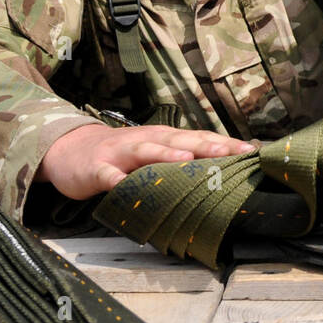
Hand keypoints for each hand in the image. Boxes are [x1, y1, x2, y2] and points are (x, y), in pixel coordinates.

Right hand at [38, 123, 254, 200]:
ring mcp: (120, 153)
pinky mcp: (96, 168)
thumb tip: (221, 170)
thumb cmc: (122, 154)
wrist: (71, 150)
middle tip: (229, 153)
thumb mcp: (154, 153)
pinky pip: (106, 174)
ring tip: (187, 159)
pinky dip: (114, 179)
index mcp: (165, 138)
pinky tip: (120, 184)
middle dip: (205, 146)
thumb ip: (181, 159)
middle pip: (179, 140)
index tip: (251, 151)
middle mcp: (147, 140)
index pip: (200, 138)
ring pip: (145, 151)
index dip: (225, 144)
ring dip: (166, 154)